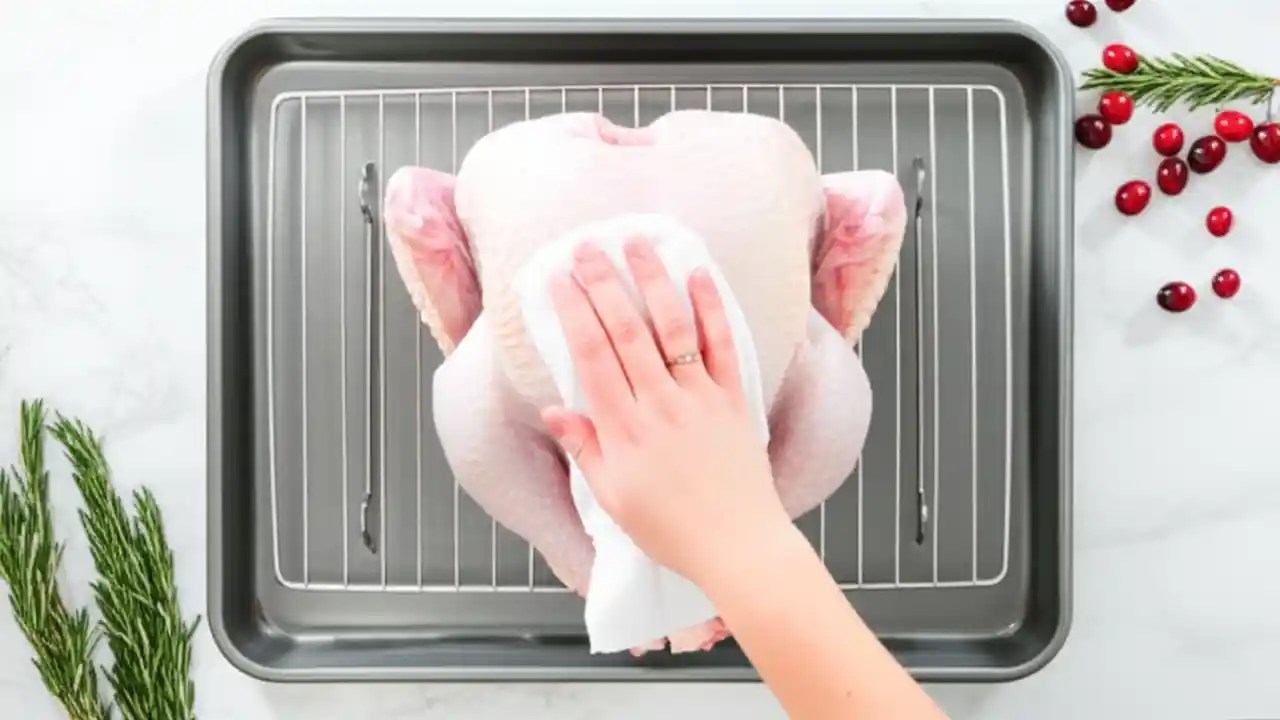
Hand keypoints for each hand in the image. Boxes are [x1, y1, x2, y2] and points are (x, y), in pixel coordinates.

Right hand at [541, 239, 789, 584]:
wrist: (738, 545)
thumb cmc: (671, 529)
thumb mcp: (613, 498)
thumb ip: (585, 449)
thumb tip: (555, 409)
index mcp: (624, 429)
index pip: (592, 355)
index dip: (574, 312)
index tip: (559, 279)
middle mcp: (660, 404)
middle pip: (627, 331)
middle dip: (604, 283)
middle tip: (587, 247)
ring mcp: (700, 398)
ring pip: (672, 328)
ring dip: (654, 282)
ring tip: (637, 244)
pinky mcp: (733, 401)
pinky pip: (722, 346)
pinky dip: (711, 309)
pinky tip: (699, 275)